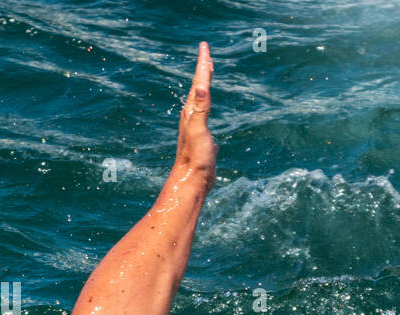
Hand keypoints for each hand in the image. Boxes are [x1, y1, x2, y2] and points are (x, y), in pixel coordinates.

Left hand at [172, 41, 216, 191]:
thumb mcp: (199, 130)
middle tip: (206, 55)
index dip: (203, 64)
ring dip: (205, 90)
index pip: (199, 82)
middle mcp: (192, 117)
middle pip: (198, 89)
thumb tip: (202, 86)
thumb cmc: (196, 157)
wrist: (192, 182)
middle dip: (203, 72)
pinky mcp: (202, 142)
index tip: (205, 46)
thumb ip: (200, 108)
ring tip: (207, 81)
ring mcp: (197, 129)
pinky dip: (208, 114)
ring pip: (202, 104)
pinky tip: (208, 118)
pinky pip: (205, 121)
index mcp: (192, 112)